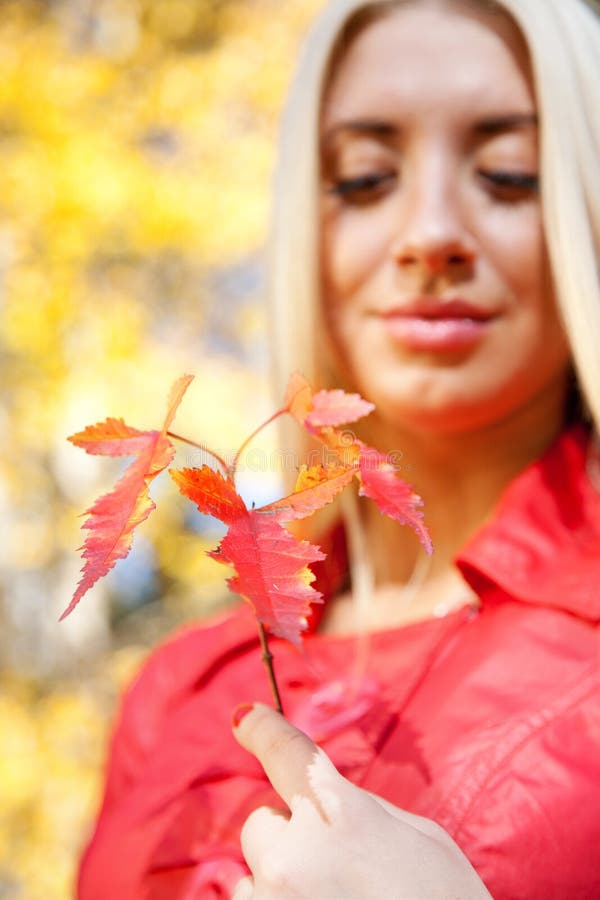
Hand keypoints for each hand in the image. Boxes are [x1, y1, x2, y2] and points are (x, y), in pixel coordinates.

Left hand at [232, 703, 491, 899]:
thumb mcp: (417, 837)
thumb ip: (358, 810)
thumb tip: (321, 804)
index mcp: (341, 812)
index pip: (288, 755)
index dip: (263, 730)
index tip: (246, 718)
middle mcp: (294, 855)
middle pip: (263, 823)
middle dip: (290, 836)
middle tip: (337, 868)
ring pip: (253, 874)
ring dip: (281, 882)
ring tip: (336, 899)